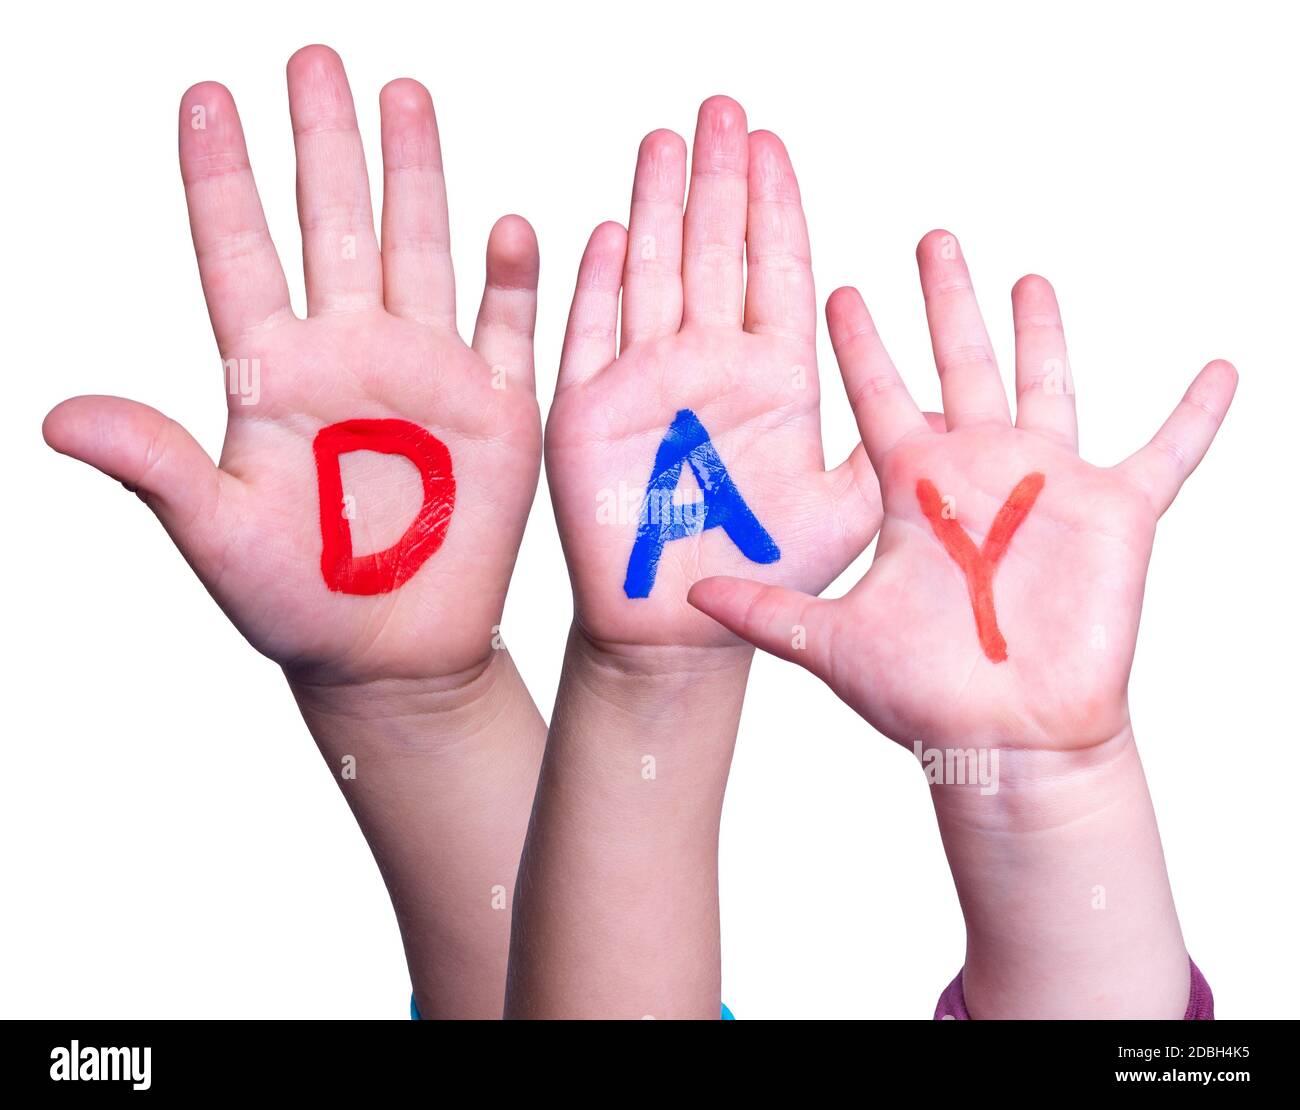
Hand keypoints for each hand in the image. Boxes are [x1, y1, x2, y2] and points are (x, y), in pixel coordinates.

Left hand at [43, 45, 540, 684]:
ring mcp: (424, 376)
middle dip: (323, 142)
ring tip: (404, 97)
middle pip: (332, 226)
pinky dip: (512, 280)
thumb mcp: (216, 535)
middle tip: (314, 59)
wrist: (393, 654)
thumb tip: (55, 417)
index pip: (239, 253)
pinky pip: (506, 329)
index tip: (206, 96)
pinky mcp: (493, 411)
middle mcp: (347, 356)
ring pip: (417, 251)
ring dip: (413, 178)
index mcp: (273, 375)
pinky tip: (510, 226)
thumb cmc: (298, 601)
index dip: (221, 178)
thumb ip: (154, 464)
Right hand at [545, 97, 881, 651]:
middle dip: (718, 181)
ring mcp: (648, 382)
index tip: (774, 143)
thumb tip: (950, 403)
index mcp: (774, 376)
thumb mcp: (848, 511)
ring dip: (656, 208)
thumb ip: (888, 453)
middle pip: (714, 252)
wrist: (681, 625)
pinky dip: (596, 285)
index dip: (775, 205)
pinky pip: (592, 334)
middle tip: (723, 111)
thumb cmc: (762, 566)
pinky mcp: (591, 412)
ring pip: (652, 273)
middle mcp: (711, 365)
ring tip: (665, 142)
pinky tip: (606, 229)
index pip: (775, 269)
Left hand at [691, 230, 1236, 750]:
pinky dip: (1195, 416)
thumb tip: (690, 595)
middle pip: (958, 364)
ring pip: (1046, 384)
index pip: (878, 397)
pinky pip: (1167, 452)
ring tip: (1028, 275)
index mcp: (912, 489)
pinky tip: (1220, 369)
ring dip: (1041, 332)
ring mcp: (1046, 484)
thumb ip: (764, 611)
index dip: (859, 344)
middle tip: (930, 238)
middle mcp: (976, 471)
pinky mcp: (1115, 512)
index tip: (838, 289)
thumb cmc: (920, 694)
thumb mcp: (830, 641)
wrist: (1002, 738)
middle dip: (944, 302)